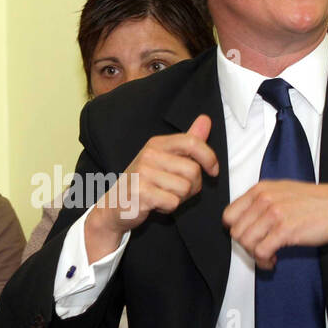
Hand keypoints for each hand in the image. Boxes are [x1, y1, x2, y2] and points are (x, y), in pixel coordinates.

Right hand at [83, 115, 218, 259]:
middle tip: (177, 190)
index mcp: (157, 143)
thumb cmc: (144, 182)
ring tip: (163, 196)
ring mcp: (143, 173)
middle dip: (193, 186)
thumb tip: (206, 120)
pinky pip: (172, 202)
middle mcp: (149, 155)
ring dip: (179, 198)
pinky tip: (156, 204)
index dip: (209, 157)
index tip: (213, 171)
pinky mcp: (140, 193)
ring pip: (184, 188)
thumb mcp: (165, 158)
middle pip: (193, 171)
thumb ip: (187, 142)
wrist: (114, 206)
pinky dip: (168, 208)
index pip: (192, 142)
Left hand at [222, 181, 327, 269]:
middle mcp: (264, 199)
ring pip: (246, 243)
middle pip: (235, 232)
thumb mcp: (283, 192)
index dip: (236, 230)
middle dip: (245, 246)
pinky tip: (272, 261)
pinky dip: (264, 261)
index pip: (229, 214)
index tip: (248, 237)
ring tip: (267, 257)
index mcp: (261, 189)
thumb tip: (245, 222)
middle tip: (259, 249)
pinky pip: (261, 252)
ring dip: (254, 255)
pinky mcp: (284, 230)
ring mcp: (274, 214)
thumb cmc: (316, 202)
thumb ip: (262, 202)